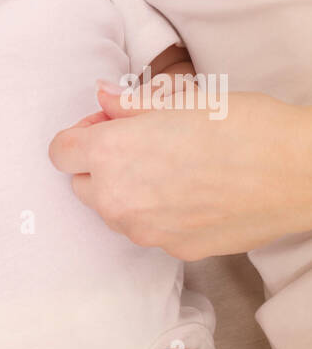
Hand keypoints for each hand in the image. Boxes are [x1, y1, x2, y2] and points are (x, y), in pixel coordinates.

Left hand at [48, 83, 311, 259]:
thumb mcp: (179, 100)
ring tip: (170, 165)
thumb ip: (128, 104)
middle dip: (101, 163)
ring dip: (127, 189)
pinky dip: (158, 211)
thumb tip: (102, 97)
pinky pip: (149, 229)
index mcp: (111, 155)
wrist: (296, 172)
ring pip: (114, 211)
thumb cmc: (240, 126)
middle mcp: (119, 200)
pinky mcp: (176, 251)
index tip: (111, 122)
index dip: (84, 132)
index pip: (60, 152)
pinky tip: (191, 190)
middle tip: (141, 140)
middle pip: (83, 184)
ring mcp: (147, 232)